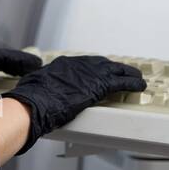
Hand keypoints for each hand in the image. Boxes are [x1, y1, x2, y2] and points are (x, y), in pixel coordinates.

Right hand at [3, 55, 145, 154]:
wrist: (33, 105)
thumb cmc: (29, 100)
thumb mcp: (32, 86)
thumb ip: (40, 86)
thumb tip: (32, 91)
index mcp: (62, 65)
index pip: (83, 64)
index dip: (94, 68)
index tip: (99, 71)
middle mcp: (77, 65)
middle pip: (101, 64)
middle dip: (113, 68)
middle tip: (121, 72)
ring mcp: (89, 74)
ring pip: (115, 70)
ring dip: (127, 74)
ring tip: (136, 78)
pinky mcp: (98, 85)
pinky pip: (121, 82)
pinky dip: (132, 83)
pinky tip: (139, 86)